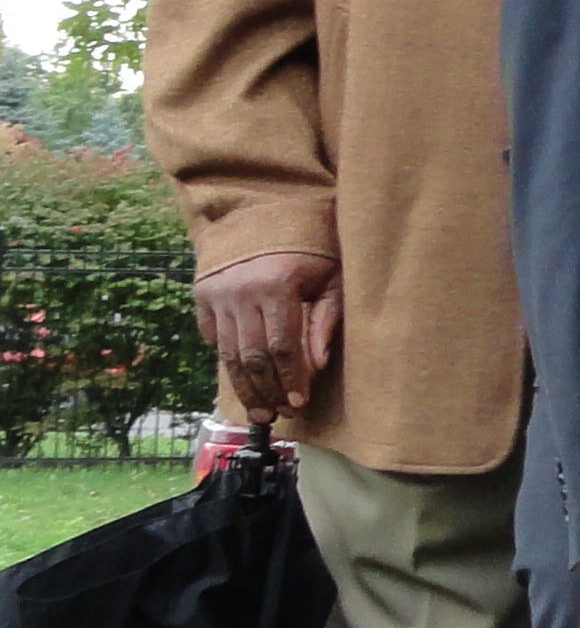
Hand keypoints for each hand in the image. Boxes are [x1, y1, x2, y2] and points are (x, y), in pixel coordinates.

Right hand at [195, 250, 340, 423]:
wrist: (265, 211)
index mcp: (276, 286)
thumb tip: (317, 366)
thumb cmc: (311, 245)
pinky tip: (241, 379)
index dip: (289, 380)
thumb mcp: (332, 275)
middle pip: (251, 357)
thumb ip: (326, 318)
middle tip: (277, 416)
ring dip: (243, 386)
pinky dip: (225, 359)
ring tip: (258, 411)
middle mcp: (239, 292)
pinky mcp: (200, 294)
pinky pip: (210, 337)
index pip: (282, 347)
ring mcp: (216, 294)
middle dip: (265, 392)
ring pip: (228, 353)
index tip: (297, 404)